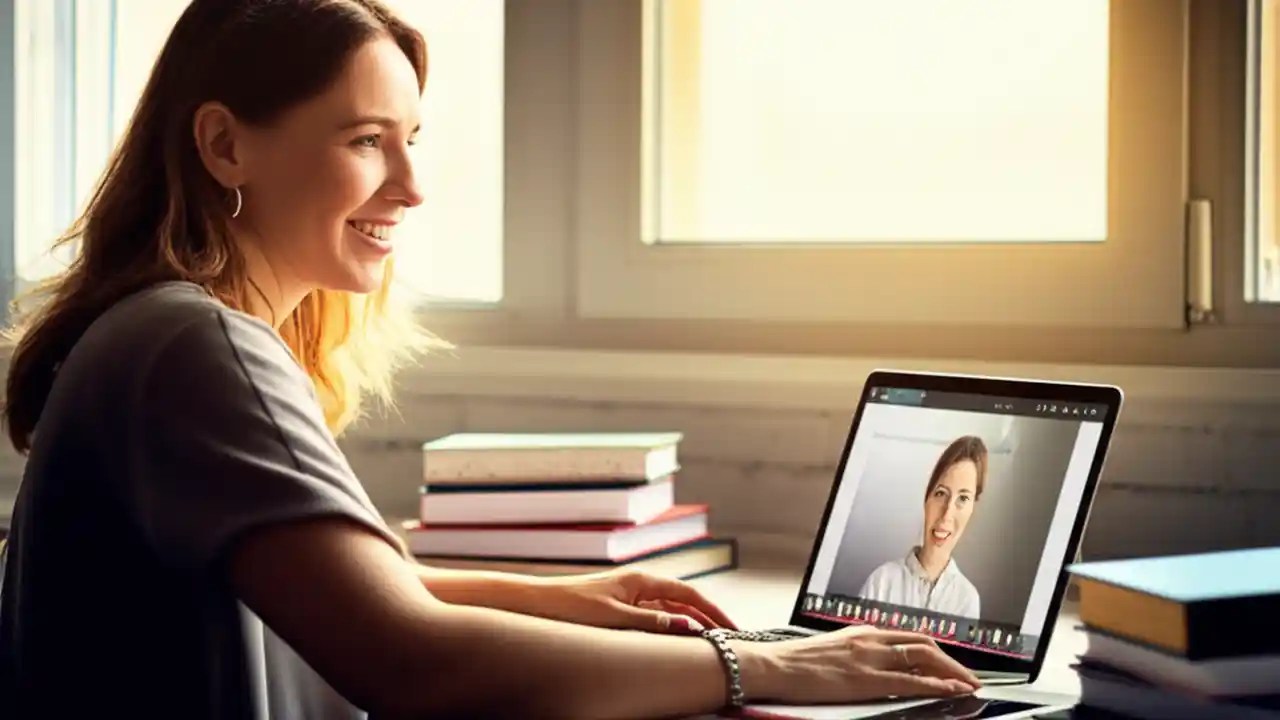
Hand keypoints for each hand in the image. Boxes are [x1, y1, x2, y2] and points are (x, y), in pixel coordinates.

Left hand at [523, 569, 739, 633]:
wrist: (537, 603)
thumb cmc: (571, 606)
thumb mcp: (614, 618)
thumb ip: (650, 623)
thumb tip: (686, 626)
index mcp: (642, 580)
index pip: (689, 594)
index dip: (714, 611)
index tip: (733, 628)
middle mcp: (640, 585)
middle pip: (684, 602)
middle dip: (708, 619)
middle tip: (731, 640)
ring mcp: (632, 596)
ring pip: (671, 610)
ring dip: (692, 624)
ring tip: (711, 644)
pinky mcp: (622, 608)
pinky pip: (656, 617)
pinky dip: (672, 628)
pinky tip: (679, 642)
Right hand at [733, 626, 982, 703]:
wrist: (774, 666)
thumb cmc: (795, 662)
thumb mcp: (832, 648)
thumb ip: (857, 651)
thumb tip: (875, 662)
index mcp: (863, 632)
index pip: (909, 636)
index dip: (936, 650)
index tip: (950, 662)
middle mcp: (871, 640)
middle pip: (924, 644)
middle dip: (951, 660)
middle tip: (969, 676)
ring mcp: (870, 658)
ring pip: (924, 658)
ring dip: (953, 672)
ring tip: (970, 685)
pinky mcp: (866, 679)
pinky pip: (911, 681)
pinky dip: (937, 685)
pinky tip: (953, 691)